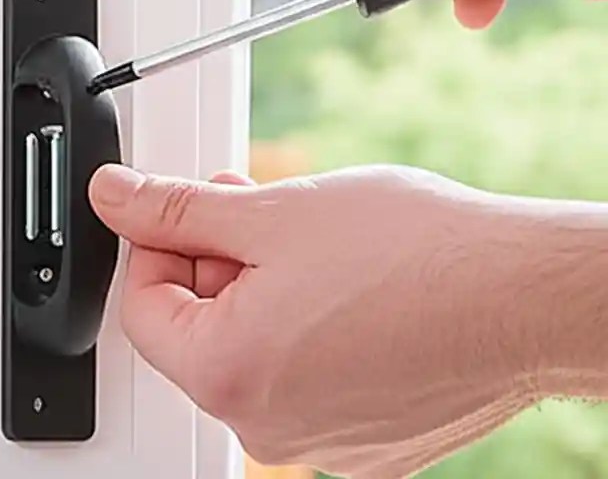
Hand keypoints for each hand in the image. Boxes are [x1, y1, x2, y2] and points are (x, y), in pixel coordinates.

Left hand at [89, 163, 607, 477]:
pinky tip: (351, 294)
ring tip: (314, 247)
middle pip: (199, 334)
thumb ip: (174, 208)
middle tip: (250, 212)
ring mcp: (319, 444)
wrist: (530, 297)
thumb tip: (112, 196)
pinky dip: (312, 337)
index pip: (141, 308)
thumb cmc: (420, 257)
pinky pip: (309, 385)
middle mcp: (265, 427)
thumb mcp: (272, 211)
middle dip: (214, 265)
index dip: (156, 247)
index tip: (183, 214)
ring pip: (256, 357)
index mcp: (226, 374)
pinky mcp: (367, 446)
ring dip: (264, 296)